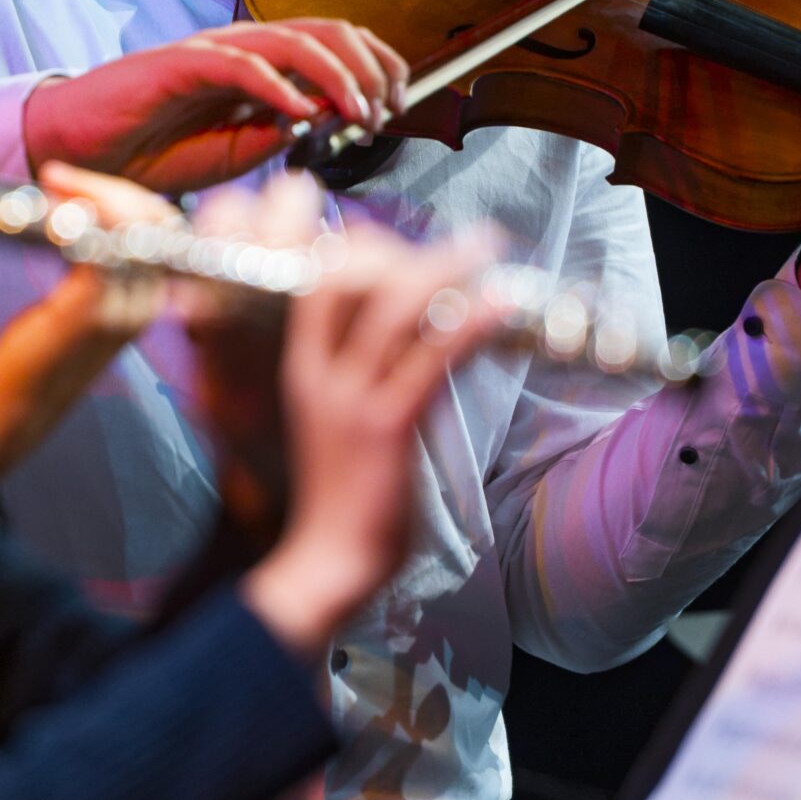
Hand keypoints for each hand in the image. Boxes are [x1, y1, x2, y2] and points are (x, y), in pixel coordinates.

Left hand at [0, 164, 173, 500]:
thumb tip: (80, 210)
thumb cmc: (40, 357)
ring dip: (89, 196)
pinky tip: (50, 216)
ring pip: (130, 228)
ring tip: (52, 188)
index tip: (75, 180)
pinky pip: (99, 249)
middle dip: (107, 186)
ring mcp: (122, 310)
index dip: (124, 193)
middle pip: (153, 221)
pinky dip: (77, 220)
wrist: (14, 413)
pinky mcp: (90, 313)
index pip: (162, 227)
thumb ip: (94, 265)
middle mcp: (146, 304)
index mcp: (150, 300)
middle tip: (58, 178)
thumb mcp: (80, 307)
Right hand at [20, 19, 409, 194]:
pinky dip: (279, 87)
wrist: (80, 152)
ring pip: (293, 39)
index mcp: (259, 67)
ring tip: (357, 111)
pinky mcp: (180, 64)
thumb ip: (274, 138)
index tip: (396, 105)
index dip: (375, 67)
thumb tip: (324, 124)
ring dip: (337, 75)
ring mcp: (212, 51)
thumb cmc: (149, 152)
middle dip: (369, 66)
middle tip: (385, 109)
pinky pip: (240, 64)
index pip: (333, 44)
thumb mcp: (230, 156)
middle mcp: (241, 49)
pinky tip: (300, 114)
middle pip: (325, 30)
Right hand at [202, 181, 508, 657]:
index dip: (351, 247)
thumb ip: (361, 380)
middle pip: (343, 278)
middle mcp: (320, 374)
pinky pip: (429, 358)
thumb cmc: (336, 500)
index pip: (313, 284)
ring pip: (390, 306)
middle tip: (456, 240)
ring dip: (444, 265)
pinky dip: (468, 321)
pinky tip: (498, 302)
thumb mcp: (333, 425)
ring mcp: (350, 398)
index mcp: (302, 371)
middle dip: (397, 243)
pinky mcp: (386, 426)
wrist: (325, 564)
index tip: (395, 235)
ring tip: (486, 245)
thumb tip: (417, 342)